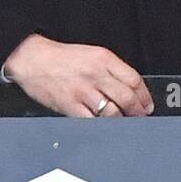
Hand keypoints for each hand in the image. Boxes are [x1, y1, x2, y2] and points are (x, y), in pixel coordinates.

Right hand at [2, 34, 153, 117]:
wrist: (33, 59)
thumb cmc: (62, 58)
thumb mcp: (93, 54)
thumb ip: (111, 69)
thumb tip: (130, 88)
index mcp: (104, 59)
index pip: (133, 79)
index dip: (144, 95)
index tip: (147, 104)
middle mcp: (96, 75)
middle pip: (126, 97)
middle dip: (137, 110)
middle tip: (140, 116)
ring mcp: (83, 91)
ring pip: (112, 112)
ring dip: (121, 120)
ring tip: (123, 122)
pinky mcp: (69, 105)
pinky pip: (91, 121)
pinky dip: (101, 126)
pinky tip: (104, 127)